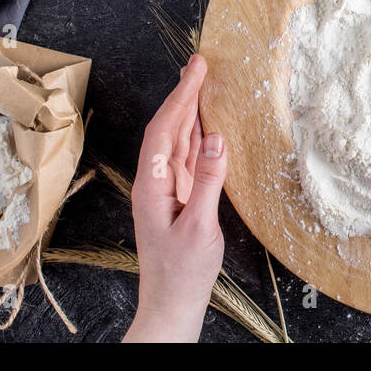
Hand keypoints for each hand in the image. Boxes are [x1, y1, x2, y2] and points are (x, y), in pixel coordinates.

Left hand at [123, 55, 227, 342]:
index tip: (196, 70)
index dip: (180, 97)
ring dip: (189, 111)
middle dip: (183, 95)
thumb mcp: (200, 227)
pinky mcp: (178, 200)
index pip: (164, 130)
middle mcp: (155, 183)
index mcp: (152, 186)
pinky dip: (197, 136)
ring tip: (201, 83)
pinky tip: (205, 124)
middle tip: (200, 63)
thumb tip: (217, 138)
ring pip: (176, 141)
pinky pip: (187, 159)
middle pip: (167, 129)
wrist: (171, 306)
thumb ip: (208, 181)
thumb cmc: (183, 274)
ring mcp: (165, 191)